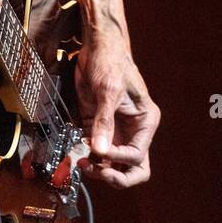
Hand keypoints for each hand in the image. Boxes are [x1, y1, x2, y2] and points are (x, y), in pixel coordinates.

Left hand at [74, 32, 160, 187]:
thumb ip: (104, 121)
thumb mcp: (109, 90)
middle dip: (116, 176)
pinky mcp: (97, 126)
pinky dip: (86, 157)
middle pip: (133, 168)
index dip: (118, 159)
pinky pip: (95, 151)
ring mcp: (114, 130)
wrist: (96, 46)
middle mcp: (132, 129)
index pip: (137, 155)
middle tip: (98, 172)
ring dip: (98, 169)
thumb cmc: (110, 61)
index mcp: (145, 121)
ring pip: (112, 164)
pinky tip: (76, 153)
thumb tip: (99, 149)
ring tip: (82, 163)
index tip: (100, 151)